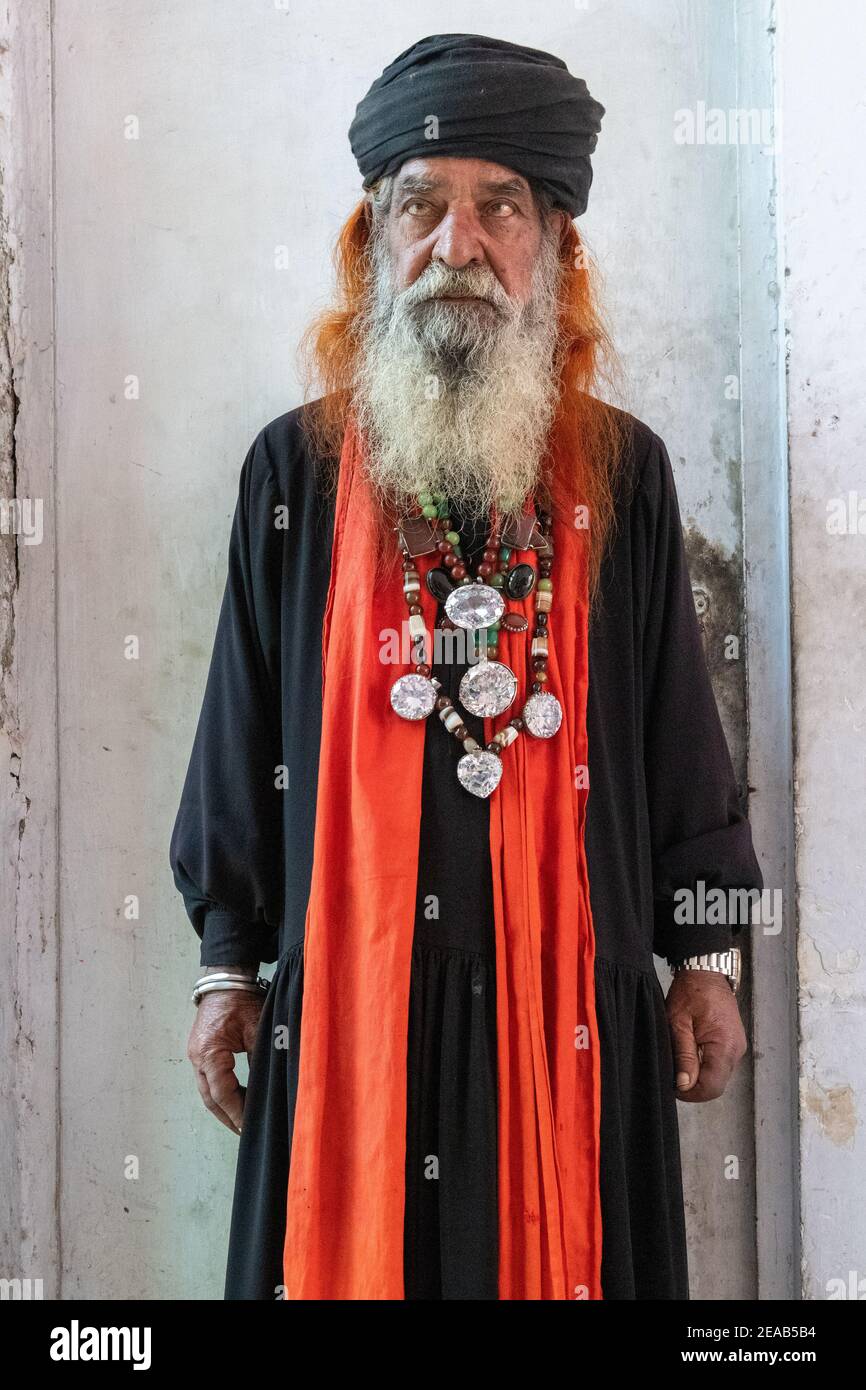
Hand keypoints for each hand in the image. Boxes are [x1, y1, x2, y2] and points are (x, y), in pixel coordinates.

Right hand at [187, 972, 263, 1135]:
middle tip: (246, 1133)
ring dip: (225, 1106)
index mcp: (209, 1052)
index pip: (221, 1094)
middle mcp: (197, 1056)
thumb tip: (269, 1089)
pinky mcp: (202, 1050)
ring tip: (244, 1120)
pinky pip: (210, 1079)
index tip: (249, 1128)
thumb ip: (261, 1060)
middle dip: (228, 1117)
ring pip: (208, 1090)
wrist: (227, 977)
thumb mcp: (257, 1029)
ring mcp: (196, 1054)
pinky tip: (240, 1098)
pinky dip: (223, 1092)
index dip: (236, 1113)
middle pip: (210, 1098)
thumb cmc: (242, 999)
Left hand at [665, 970, 746, 1102]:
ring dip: (699, 1075)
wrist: (706, 973)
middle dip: (694, 1086)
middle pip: (716, 1084)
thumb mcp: (678, 1023)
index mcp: (724, 1045)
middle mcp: (736, 1050)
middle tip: (673, 1073)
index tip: (673, 1086)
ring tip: (680, 1060)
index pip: (712, 1086)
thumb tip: (684, 1084)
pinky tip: (690, 1053)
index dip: (691, 1093)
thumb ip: (683, 1055)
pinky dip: (705, 1065)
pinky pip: (720, 1064)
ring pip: (718, 1076)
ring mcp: (737, 1047)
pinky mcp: (733, 1044)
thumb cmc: (691, 992)